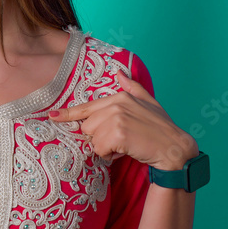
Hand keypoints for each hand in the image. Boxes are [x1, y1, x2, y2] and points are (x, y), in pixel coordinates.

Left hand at [48, 68, 197, 168]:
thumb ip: (133, 87)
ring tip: (124, 145)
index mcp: (120, 96)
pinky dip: (109, 155)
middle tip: (121, 140)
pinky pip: (99, 149)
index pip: (87, 106)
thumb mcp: (149, 102)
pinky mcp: (117, 133)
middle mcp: (115, 104)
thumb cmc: (161, 128)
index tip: (53, 116)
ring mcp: (116, 118)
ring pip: (92, 139)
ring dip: (106, 148)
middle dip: (100, 137)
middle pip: (88, 126)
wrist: (174, 148)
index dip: (68, 113)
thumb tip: (120, 73)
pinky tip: (124, 151)